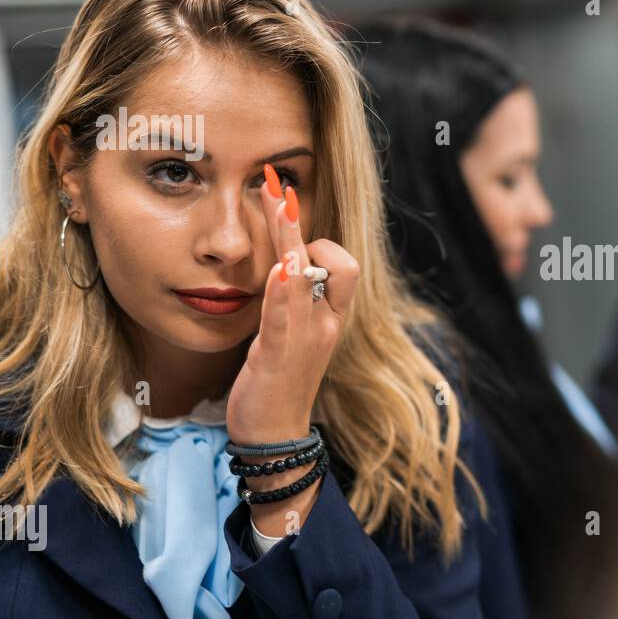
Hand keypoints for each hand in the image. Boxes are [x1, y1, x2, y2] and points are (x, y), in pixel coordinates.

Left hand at [225, 166, 359, 454]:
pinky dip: (283, 291)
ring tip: (276, 201)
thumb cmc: (279, 383)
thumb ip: (293, 303)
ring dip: (290, 237)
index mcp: (329, 319)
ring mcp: (305, 339)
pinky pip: (285, 317)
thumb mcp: (292, 337)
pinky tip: (278, 268)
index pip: (343, 266)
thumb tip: (282, 266)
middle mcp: (325, 324)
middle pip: (331, 261)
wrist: (274, 436)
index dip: (320, 243)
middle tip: (277, 182)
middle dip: (299, 221)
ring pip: (305, 278)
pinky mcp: (278, 355)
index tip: (290, 228)